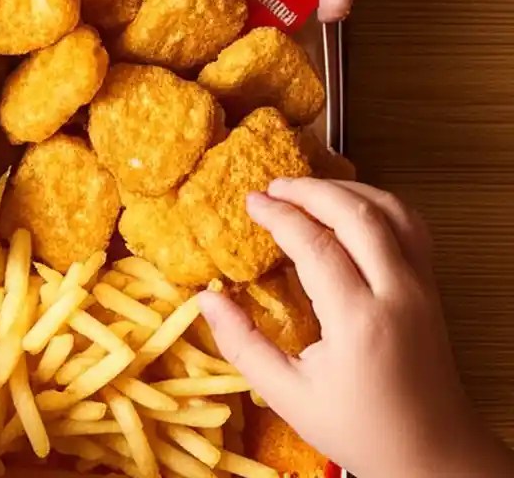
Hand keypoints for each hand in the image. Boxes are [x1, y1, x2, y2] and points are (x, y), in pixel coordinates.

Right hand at [198, 178, 513, 477]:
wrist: (432, 452)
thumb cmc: (358, 428)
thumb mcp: (287, 396)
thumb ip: (243, 344)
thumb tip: (206, 300)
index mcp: (359, 321)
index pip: (318, 245)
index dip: (280, 216)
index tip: (250, 203)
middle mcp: (398, 294)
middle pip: (359, 214)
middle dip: (311, 190)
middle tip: (273, 187)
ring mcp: (422, 287)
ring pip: (393, 211)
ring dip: (347, 190)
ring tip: (307, 190)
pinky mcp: (431, 287)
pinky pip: (411, 226)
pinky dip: (377, 205)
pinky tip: (348, 208)